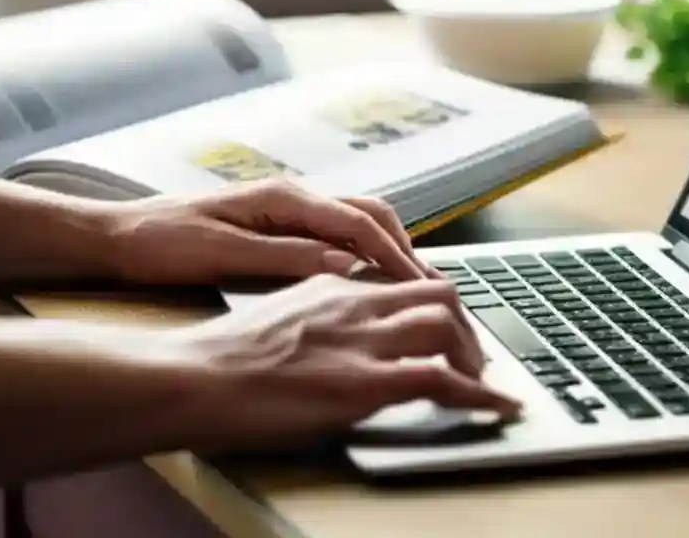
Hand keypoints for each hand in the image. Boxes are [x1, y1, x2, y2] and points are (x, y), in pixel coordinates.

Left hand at [105, 179, 437, 285]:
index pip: (358, 222)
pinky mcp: (276, 225)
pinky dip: (362, 251)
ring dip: (387, 246)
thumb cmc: (158, 245)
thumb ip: (286, 257)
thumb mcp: (222, 254)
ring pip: (356, 219)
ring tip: (407, 285)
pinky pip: (335, 233)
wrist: (113, 237)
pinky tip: (365, 278)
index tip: (419, 286)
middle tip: (427, 287)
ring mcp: (284, 209)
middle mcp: (290, 196)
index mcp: (282, 198)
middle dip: (404, 246)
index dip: (394, 255)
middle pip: (369, 212)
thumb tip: (345, 263)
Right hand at [175, 274, 515, 445]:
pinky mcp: (365, 381)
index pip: (404, 281)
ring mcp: (362, 340)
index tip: (448, 326)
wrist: (192, 376)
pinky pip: (442, 379)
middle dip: (466, 325)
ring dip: (476, 357)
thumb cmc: (219, 358)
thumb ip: (316, 315)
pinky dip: (479, 395)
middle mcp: (355, 302)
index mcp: (332, 284)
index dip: (436, 305)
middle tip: (475, 357)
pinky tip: (497, 408)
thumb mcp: (277, 316)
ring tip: (485, 385)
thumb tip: (339, 335)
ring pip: (447, 325)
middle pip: (438, 294)